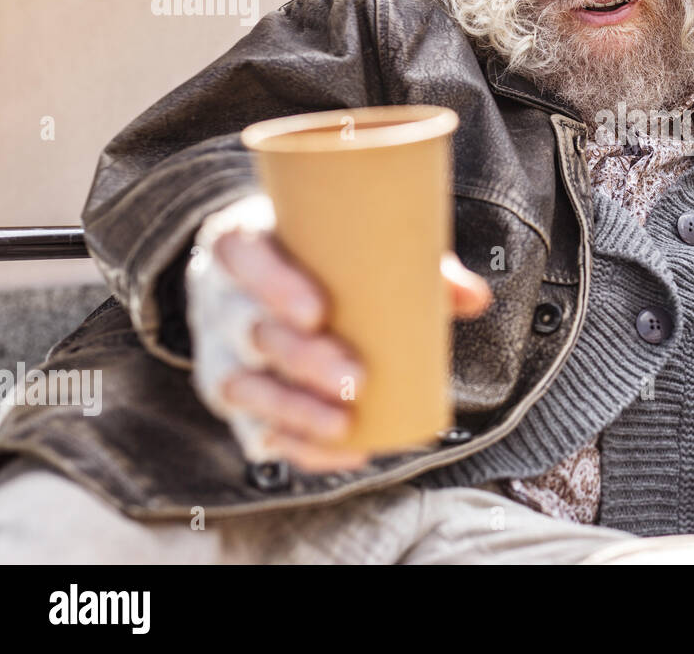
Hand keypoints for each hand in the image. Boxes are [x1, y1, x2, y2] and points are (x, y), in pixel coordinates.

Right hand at [189, 207, 490, 473]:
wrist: (271, 274)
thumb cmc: (324, 254)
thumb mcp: (360, 244)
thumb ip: (419, 264)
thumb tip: (476, 298)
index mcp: (243, 241)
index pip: (240, 253)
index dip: (271, 284)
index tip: (318, 312)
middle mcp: (220, 297)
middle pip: (248, 330)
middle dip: (302, 361)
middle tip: (355, 380)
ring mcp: (217, 350)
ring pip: (240, 387)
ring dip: (294, 413)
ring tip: (346, 426)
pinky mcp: (230, 394)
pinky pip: (251, 429)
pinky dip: (297, 445)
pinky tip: (340, 452)